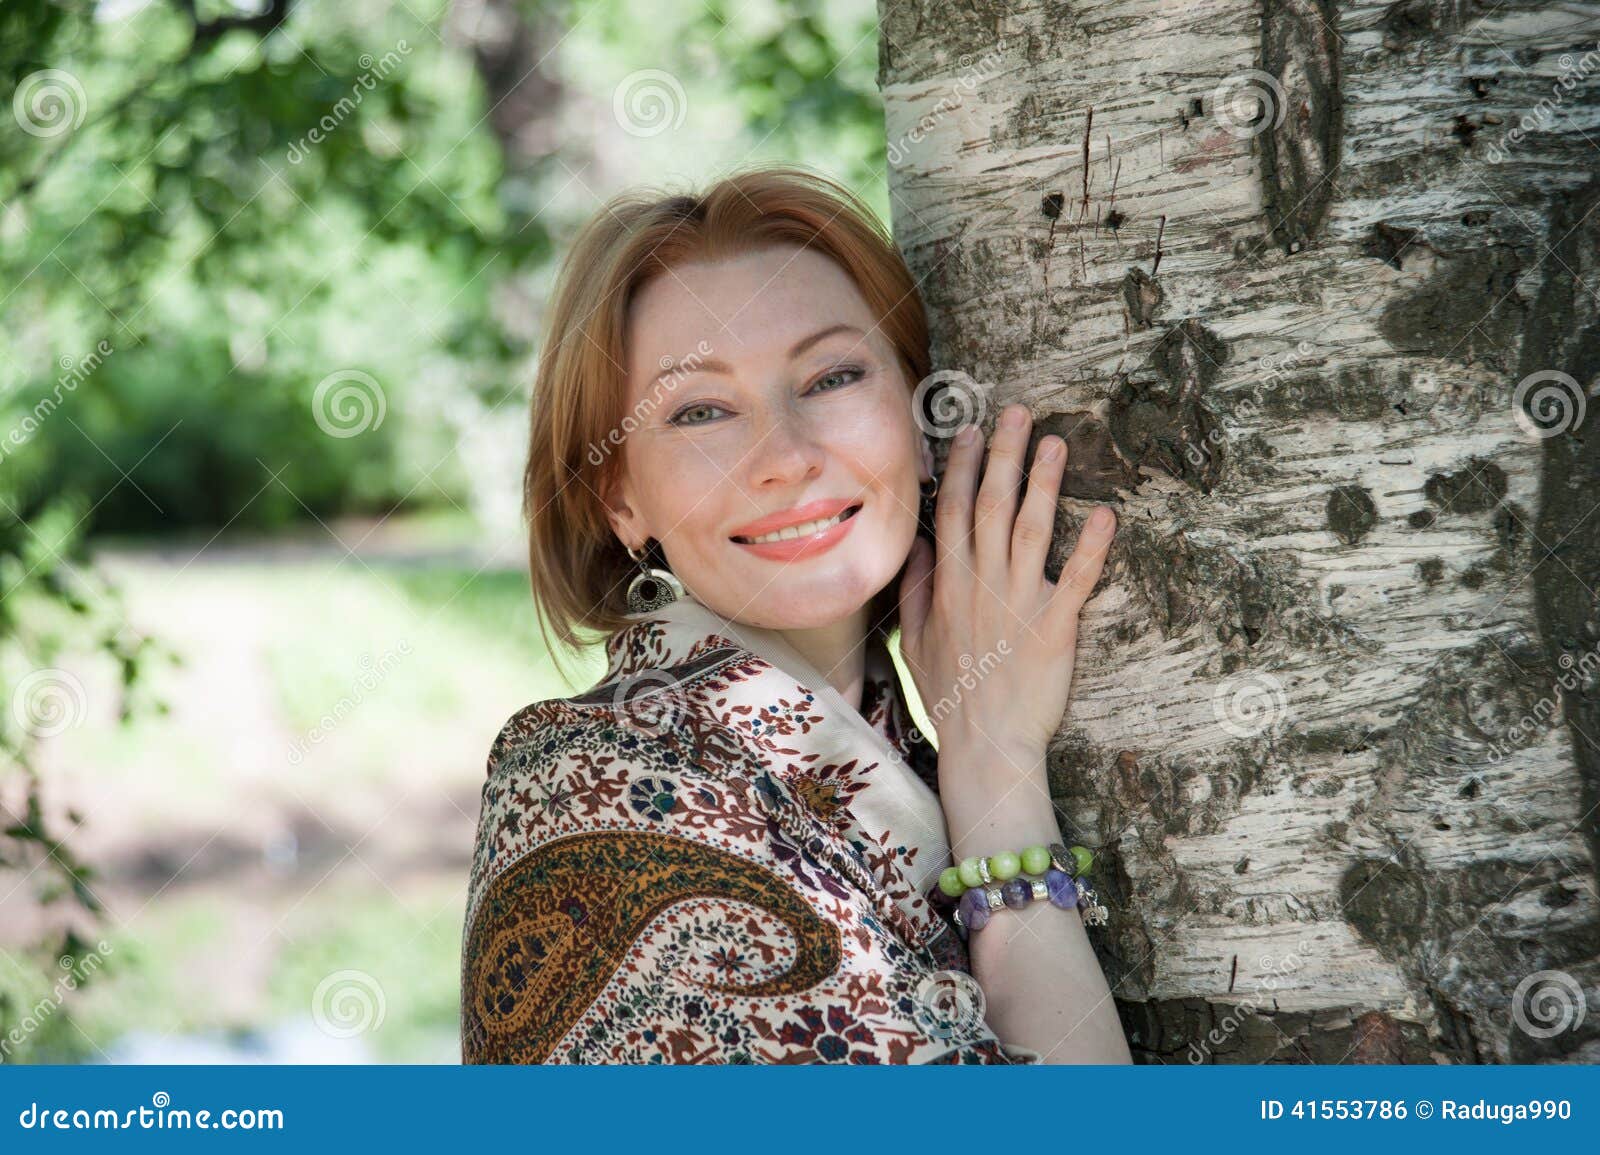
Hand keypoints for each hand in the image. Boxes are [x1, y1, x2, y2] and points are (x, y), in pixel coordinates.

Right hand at [897, 403, 1116, 772]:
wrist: (985, 745)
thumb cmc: (950, 695)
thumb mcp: (915, 640)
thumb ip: (915, 589)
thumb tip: (919, 545)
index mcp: (949, 585)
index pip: (953, 512)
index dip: (962, 468)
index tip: (970, 432)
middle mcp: (982, 584)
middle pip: (992, 505)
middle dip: (1004, 455)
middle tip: (1018, 412)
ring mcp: (1020, 603)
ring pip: (1032, 530)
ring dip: (1044, 483)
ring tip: (1056, 443)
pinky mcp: (1056, 627)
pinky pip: (1078, 579)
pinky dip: (1092, 547)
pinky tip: (1106, 514)